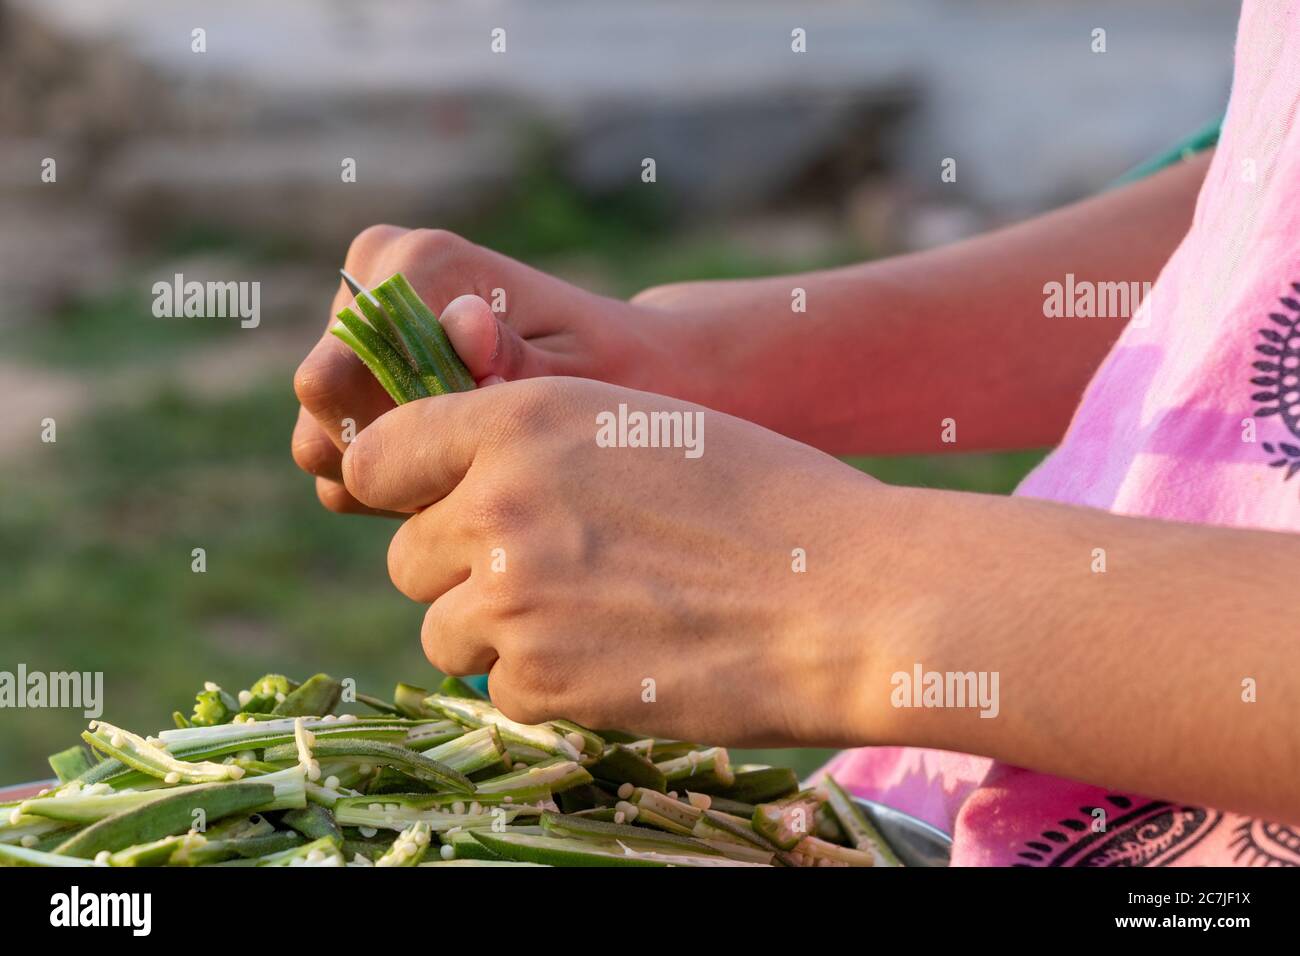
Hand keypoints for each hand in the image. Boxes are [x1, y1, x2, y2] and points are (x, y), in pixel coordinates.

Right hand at [292, 226, 689, 514]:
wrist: (619, 371)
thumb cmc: (611, 369)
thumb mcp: (585, 375)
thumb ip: (519, 361)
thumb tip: (463, 327)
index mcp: (423, 261)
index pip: (342, 368)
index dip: (404, 430)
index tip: (484, 444)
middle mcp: (371, 281)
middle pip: (324, 407)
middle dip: (398, 455)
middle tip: (484, 466)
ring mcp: (351, 333)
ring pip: (321, 443)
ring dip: (395, 478)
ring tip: (477, 470)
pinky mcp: (350, 384)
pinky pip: (337, 466)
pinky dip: (395, 486)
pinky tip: (458, 476)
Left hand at [340, 376, 907, 746]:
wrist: (848, 598)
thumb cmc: (763, 497)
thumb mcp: (638, 423)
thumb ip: (532, 441)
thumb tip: (455, 479)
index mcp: (521, 420)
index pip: (378, 455)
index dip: (401, 482)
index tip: (430, 502)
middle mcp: (496, 505)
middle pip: (406, 553)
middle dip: (460, 564)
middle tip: (548, 568)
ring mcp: (512, 602)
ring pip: (442, 627)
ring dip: (497, 629)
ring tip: (592, 614)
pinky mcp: (542, 684)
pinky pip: (498, 688)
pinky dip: (544, 681)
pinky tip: (619, 655)